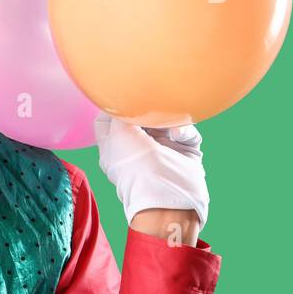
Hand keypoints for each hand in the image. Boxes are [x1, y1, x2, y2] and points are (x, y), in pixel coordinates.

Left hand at [94, 112, 208, 231]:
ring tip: (165, 123)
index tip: (123, 99)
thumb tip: (130, 100)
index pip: (107, 120)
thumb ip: (120, 112)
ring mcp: (161, 149)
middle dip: (146, 110)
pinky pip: (186, 131)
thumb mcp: (117, 133)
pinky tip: (177, 135)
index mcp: (113, 147)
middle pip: (139, 117)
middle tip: (149, 107)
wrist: (166, 194)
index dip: (114, 108)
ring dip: (167, 118)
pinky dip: (183, 130)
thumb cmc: (134, 165)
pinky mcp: (184, 152)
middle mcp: (136, 147)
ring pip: (165, 120)